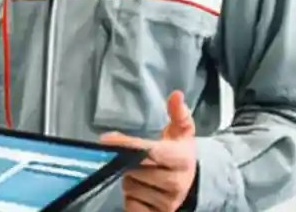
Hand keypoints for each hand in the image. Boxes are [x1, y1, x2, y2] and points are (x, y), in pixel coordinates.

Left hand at [100, 91, 197, 211]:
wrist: (189, 183)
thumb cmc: (179, 154)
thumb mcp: (182, 132)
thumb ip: (178, 114)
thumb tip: (175, 95)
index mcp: (180, 159)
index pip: (149, 151)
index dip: (127, 145)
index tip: (105, 139)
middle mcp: (175, 183)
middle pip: (135, 170)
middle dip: (127, 162)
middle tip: (132, 159)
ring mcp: (166, 202)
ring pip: (130, 187)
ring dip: (128, 179)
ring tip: (140, 175)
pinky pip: (132, 206)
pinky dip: (130, 199)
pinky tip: (137, 191)